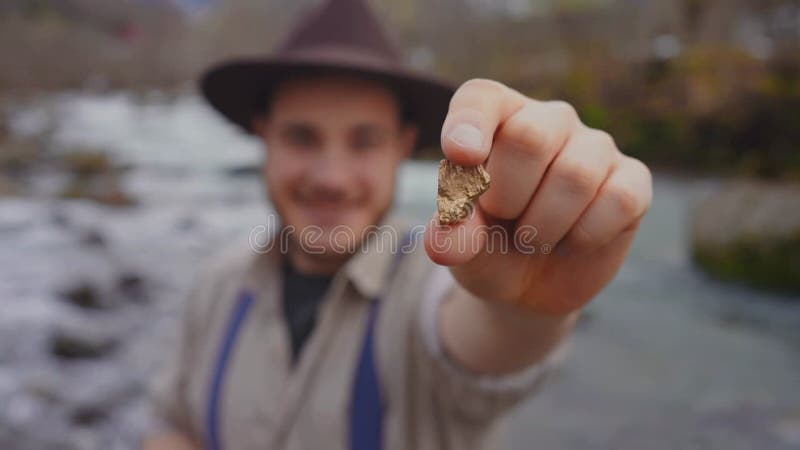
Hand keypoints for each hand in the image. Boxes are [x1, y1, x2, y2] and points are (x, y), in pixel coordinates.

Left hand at [425, 79, 651, 315]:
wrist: (530, 286)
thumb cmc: (489, 246)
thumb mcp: (461, 245)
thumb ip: (452, 236)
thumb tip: (443, 243)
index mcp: (496, 119)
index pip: (481, 99)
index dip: (469, 124)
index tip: (462, 157)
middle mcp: (548, 120)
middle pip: (530, 136)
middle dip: (507, 195)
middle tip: (503, 218)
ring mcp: (594, 147)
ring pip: (575, 174)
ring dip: (543, 225)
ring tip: (533, 236)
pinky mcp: (632, 180)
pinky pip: (618, 200)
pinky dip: (585, 236)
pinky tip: (572, 241)